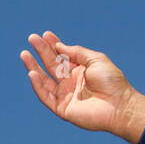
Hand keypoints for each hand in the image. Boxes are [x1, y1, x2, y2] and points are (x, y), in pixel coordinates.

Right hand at [22, 31, 142, 136]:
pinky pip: (46, 96)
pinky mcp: (62, 108)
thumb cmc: (112, 82)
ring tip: (25, 55)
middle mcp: (70, 82)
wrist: (119, 105)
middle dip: (41, 52)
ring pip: (44, 80)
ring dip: (33, 67)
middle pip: (51, 65)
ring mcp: (65, 95)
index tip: (45, 34)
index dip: (53, 45)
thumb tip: (60, 46)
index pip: (62, 56)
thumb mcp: (96, 59)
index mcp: (80, 71)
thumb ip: (77, 52)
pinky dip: (38, 86)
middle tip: (32, 38)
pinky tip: (32, 74)